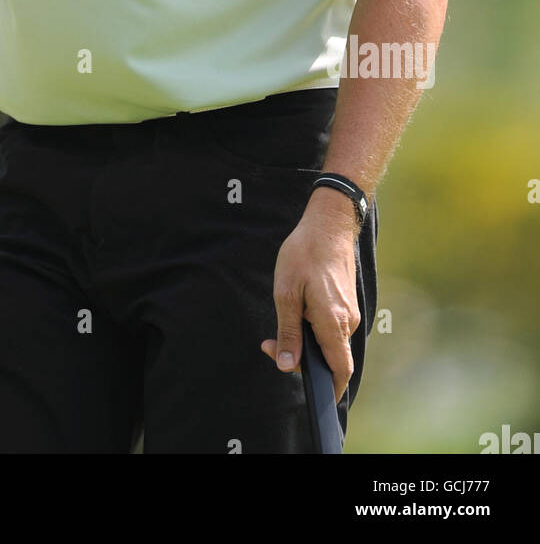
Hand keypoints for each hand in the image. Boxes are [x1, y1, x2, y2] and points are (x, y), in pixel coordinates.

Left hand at [260, 194, 360, 401]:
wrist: (329, 224)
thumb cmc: (305, 254)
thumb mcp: (286, 292)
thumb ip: (288, 331)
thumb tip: (286, 365)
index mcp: (333, 322)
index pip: (340, 370)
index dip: (329, 389)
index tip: (314, 396)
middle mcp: (347, 321)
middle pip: (330, 358)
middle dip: (301, 359)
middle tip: (270, 345)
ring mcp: (350, 312)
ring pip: (329, 341)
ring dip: (305, 340)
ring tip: (282, 318)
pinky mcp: (347, 302)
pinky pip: (332, 326)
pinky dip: (314, 327)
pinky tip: (298, 308)